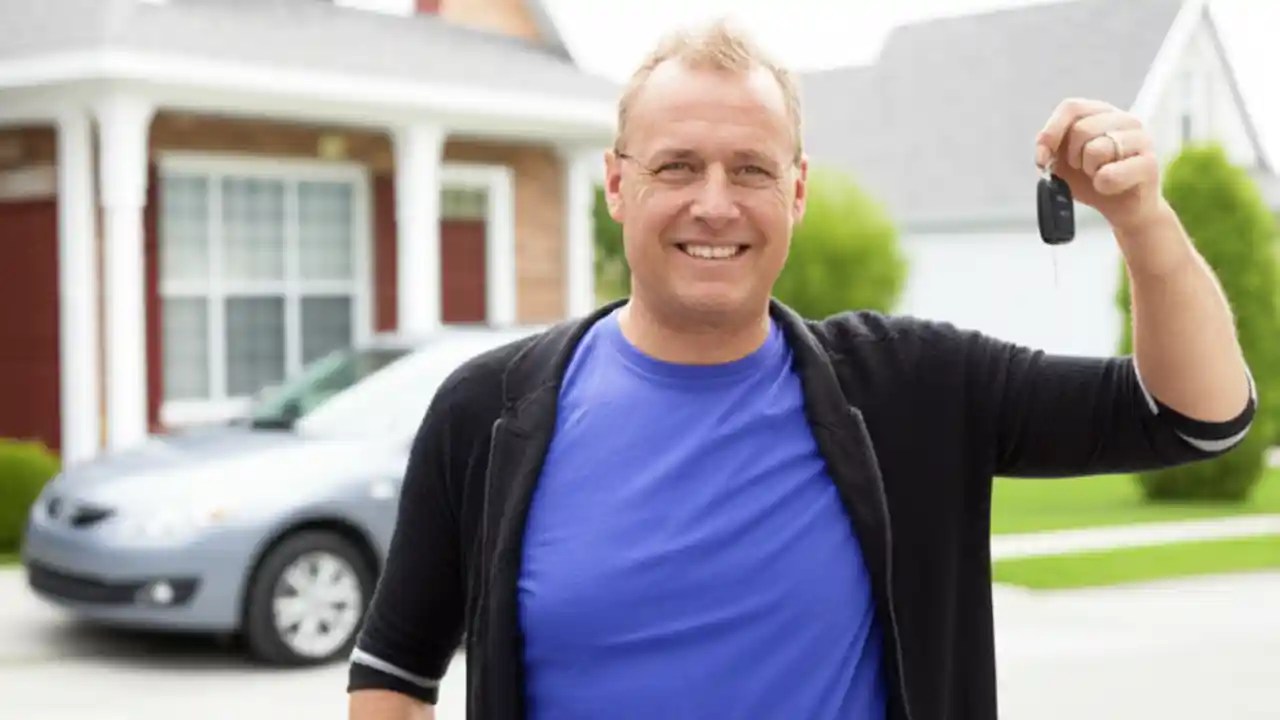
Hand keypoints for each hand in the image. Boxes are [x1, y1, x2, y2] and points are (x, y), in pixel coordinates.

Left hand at [1034, 98, 1167, 235]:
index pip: (1071, 107)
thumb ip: (1050, 150)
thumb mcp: (1063, 163)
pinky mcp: (1149, 163)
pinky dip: (1102, 185)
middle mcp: (1124, 119)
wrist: (1124, 209)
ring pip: (1096, 149)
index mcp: (1101, 113)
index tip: (1042, 157)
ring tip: (1100, 175)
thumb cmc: (1093, 180)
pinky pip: (1110, 174)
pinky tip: (1111, 186)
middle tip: (1084, 169)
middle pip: (1081, 129)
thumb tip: (1044, 151)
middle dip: (1072, 157)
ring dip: (1089, 171)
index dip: (1051, 132)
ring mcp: (1141, 138)